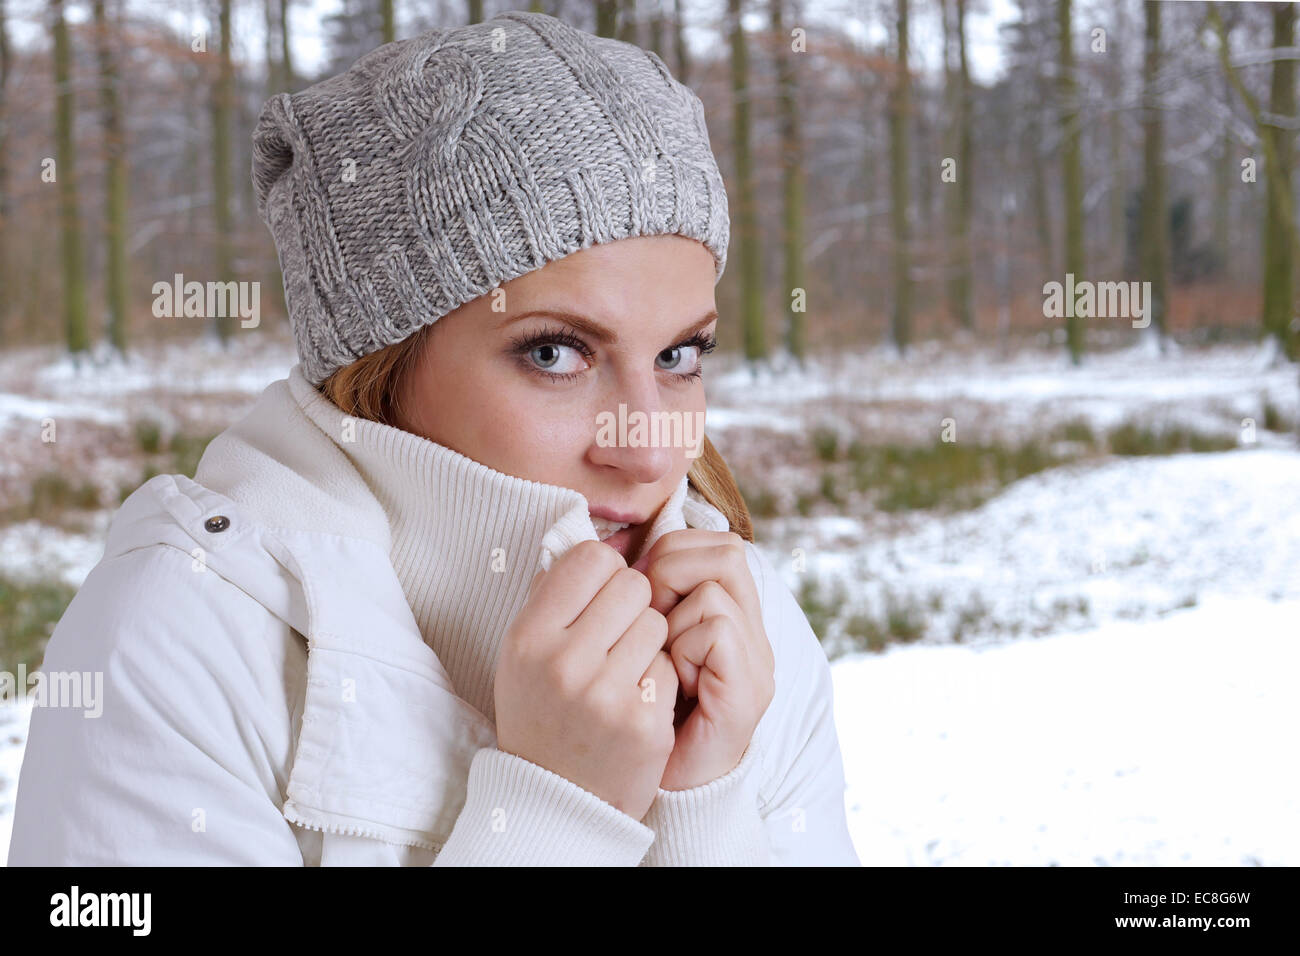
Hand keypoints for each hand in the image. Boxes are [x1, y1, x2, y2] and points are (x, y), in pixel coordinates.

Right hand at [495, 540, 677, 820]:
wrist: (553, 800)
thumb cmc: (542, 711)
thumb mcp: (524, 653)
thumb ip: (553, 595)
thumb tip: (600, 538)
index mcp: (529, 636)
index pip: (591, 558)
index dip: (605, 572)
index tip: (600, 598)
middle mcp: (563, 662)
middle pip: (633, 585)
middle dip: (633, 605)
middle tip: (617, 638)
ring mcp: (605, 694)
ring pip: (657, 623)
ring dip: (649, 642)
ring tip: (624, 672)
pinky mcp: (643, 723)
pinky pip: (670, 666)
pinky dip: (659, 681)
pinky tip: (637, 703)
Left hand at [631, 530, 774, 790]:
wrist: (653, 786)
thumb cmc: (635, 712)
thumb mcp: (634, 642)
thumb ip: (636, 597)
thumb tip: (610, 545)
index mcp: (726, 611)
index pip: (713, 540)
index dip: (670, 549)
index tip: (635, 586)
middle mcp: (750, 629)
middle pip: (725, 551)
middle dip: (671, 569)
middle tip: (645, 612)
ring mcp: (756, 658)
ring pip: (716, 587)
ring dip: (672, 614)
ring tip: (658, 652)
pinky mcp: (750, 686)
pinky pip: (716, 628)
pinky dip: (684, 645)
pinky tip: (673, 678)